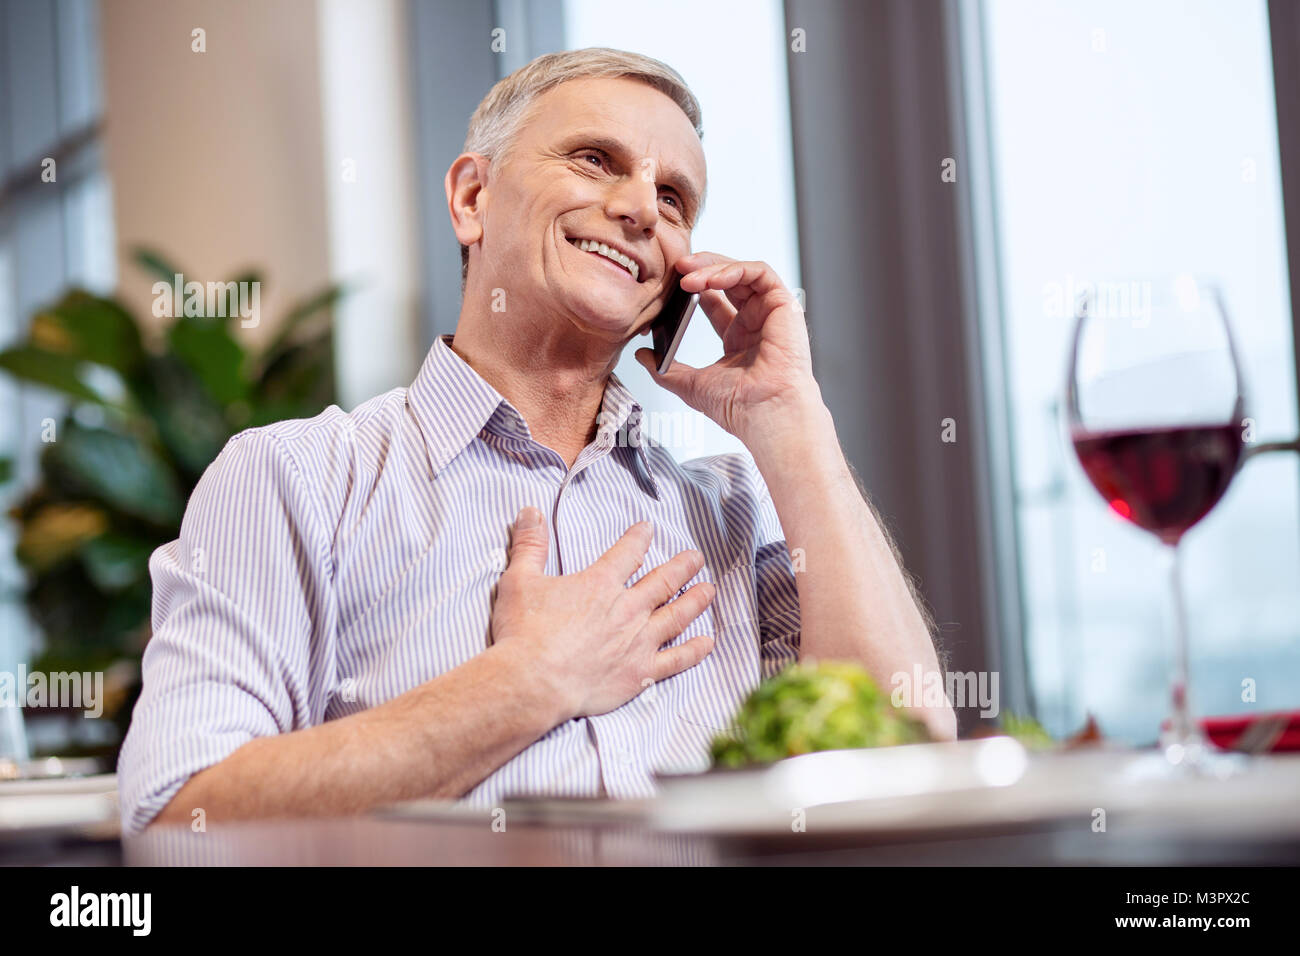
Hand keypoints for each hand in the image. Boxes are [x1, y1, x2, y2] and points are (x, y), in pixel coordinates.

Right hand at [489, 507, 716, 718]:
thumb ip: (529, 545)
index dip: (639, 538)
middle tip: (696, 557)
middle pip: (662, 582)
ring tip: (709, 590)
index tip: (649, 529)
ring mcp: (638, 642)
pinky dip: (694, 650)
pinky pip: (676, 659)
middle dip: (681, 567)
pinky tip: (707, 642)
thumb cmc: (524, 633)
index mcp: (600, 584)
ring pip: (676, 615)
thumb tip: (530, 511)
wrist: (534, 682)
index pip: (627, 553)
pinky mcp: (640, 673)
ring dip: (695, 601)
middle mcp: (626, 610)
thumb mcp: (520, 580)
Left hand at [634, 252, 820, 441]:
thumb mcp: (690, 385)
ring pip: (742, 271)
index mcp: (737, 339)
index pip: (714, 300)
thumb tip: (642, 355)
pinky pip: (760, 273)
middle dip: (700, 269)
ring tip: (687, 274)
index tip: (669, 287)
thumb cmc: (739, 406)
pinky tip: (711, 279)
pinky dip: (734, 269)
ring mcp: (770, 313)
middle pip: (728, 280)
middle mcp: (755, 323)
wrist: (764, 413)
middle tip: (676, 268)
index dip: (692, 288)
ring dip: (713, 266)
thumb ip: (665, 369)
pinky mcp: (784, 304)